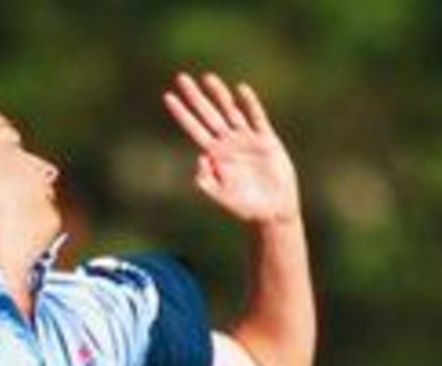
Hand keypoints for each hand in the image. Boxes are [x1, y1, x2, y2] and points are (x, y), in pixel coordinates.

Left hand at [163, 71, 300, 226]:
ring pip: (230, 111)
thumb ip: (207, 181)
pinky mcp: (266, 140)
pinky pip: (256, 117)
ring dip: (219, 94)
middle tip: (181, 78)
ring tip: (207, 78)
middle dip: (195, 97)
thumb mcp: (222, 197)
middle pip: (208, 115)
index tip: (168, 97)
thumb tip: (200, 158)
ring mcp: (247, 139)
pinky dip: (249, 104)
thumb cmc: (246, 209)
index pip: (194, 130)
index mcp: (215, 156)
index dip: (182, 114)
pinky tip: (241, 90)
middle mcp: (228, 144)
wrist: (273, 212)